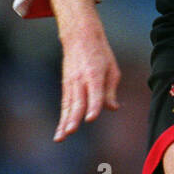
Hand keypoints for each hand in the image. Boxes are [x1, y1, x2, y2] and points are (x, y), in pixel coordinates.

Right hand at [50, 0, 119, 140]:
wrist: (79, 35)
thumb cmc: (100, 53)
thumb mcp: (112, 68)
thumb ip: (111, 90)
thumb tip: (113, 108)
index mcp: (94, 74)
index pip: (94, 93)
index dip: (94, 106)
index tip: (91, 118)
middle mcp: (80, 79)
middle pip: (77, 101)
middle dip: (74, 117)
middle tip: (71, 131)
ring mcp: (71, 82)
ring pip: (68, 105)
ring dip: (64, 122)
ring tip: (61, 137)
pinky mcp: (66, 85)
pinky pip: (65, 104)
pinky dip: (63, 117)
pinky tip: (61, 131)